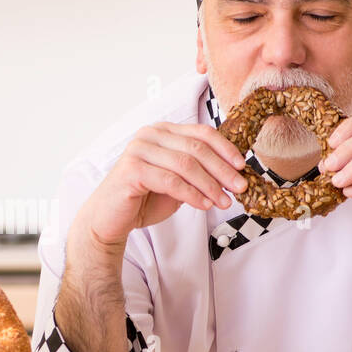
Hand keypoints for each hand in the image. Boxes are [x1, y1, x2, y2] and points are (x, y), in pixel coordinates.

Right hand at [80, 122, 249, 249]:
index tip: (242, 166)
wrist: (109, 219)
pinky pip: (170, 181)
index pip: (201, 133)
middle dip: (222, 169)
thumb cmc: (143, 199)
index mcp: (162, 132)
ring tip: (224, 202)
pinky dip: (191, 194)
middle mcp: (149, 135)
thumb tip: (233, 174)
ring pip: (185, 164)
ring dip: (210, 185)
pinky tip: (204, 205)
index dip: (225, 149)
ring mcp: (138, 150)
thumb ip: (198, 172)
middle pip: (196, 148)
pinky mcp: (131, 169)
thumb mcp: (177, 181)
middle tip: (240, 187)